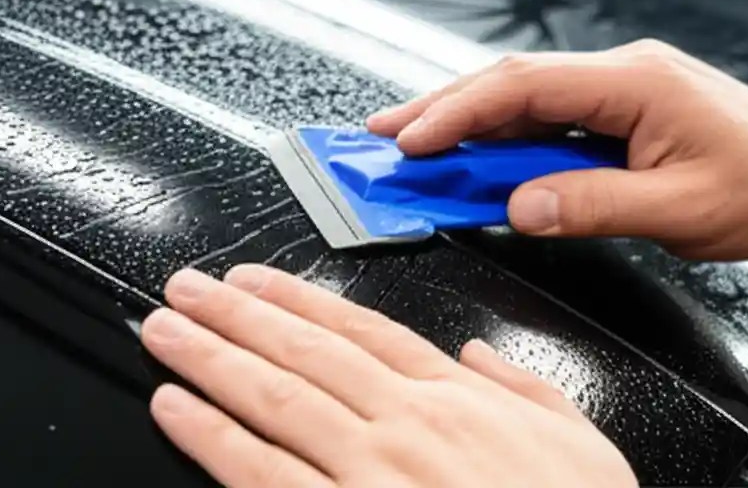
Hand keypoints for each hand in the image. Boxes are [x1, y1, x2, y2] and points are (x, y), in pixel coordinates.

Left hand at [141, 265, 635, 487]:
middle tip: (184, 288)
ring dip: (210, 360)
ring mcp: (370, 475)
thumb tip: (479, 353)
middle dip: (235, 315)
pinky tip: (178, 411)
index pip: (360, 331)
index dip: (297, 299)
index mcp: (455, 401)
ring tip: (165, 331)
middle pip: (302, 352)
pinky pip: (264, 476)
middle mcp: (403, 427)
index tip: (250, 279)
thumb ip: (525, 387)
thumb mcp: (582, 443)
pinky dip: (214, 439)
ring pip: (273, 400)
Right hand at [367, 39, 747, 263]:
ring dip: (467, 122)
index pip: (524, 86)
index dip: (458, 111)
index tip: (411, 140)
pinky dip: (502, 137)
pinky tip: (473, 157)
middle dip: (441, 108)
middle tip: (383, 135)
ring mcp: (617, 88)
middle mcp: (620, 73)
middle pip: (509, 82)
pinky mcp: (617, 109)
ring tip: (412, 146)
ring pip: (522, 97)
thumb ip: (592, 206)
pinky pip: (546, 117)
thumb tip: (519, 208)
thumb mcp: (679, 211)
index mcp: (633, 82)